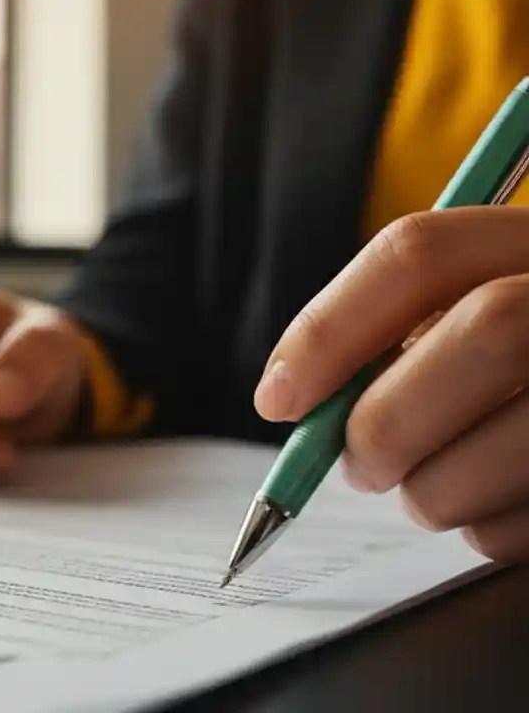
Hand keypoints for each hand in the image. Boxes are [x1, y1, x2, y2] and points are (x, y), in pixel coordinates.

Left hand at [256, 207, 528, 560]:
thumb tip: (297, 396)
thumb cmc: (517, 365)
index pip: (423, 252)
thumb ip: (411, 336)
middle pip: (489, 328)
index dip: (330, 329)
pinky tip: (500, 507)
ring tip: (436, 489)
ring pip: (526, 425)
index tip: (278, 398)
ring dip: (435, 490)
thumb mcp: (482, 318)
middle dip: (391, 417)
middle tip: (358, 465)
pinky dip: (490, 530)